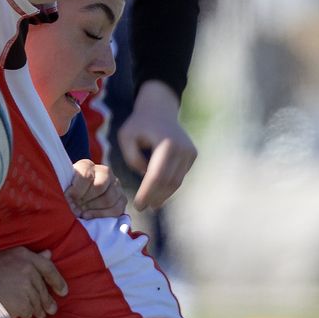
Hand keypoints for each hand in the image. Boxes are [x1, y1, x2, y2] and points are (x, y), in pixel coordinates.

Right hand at [0, 246, 66, 317]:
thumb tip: (49, 254)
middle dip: (48, 302)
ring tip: (38, 314)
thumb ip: (32, 256)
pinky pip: (28, 312)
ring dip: (38, 310)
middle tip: (50, 309)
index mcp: (26, 256)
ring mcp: (25, 287)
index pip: (49, 269)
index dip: (58, 281)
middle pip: (44, 290)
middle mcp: (28, 270)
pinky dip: (26, 314)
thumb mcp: (10, 255)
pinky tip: (20, 313)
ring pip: (37, 303)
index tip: (63, 292)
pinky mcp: (21, 303)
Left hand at [65, 160, 126, 218]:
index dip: (76, 191)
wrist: (76, 198)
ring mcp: (115, 184)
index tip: (68, 199)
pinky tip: (89, 216)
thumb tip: (68, 199)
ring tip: (82, 212)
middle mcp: (104, 171)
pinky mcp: (121, 198)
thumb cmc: (67, 192)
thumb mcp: (63, 187)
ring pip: (109, 198)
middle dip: (86, 200)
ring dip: (93, 208)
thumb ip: (65, 190)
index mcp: (87, 165)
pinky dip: (102, 215)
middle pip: (100, 187)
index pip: (86, 176)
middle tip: (75, 208)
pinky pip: (117, 208)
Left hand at [116, 81, 197, 211]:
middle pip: (168, 182)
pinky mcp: (192, 155)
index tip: (138, 205)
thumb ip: (131, 158)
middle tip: (141, 208)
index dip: (147, 193)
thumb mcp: (126, 137)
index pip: (156, 176)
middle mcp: (182, 148)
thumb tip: (145, 175)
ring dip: (163, 195)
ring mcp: (190, 152)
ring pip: (176, 182)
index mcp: (167, 144)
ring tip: (150, 205)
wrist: (160, 109)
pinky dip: (168, 186)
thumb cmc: (139, 124)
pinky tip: (158, 193)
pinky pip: (179, 176)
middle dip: (154, 197)